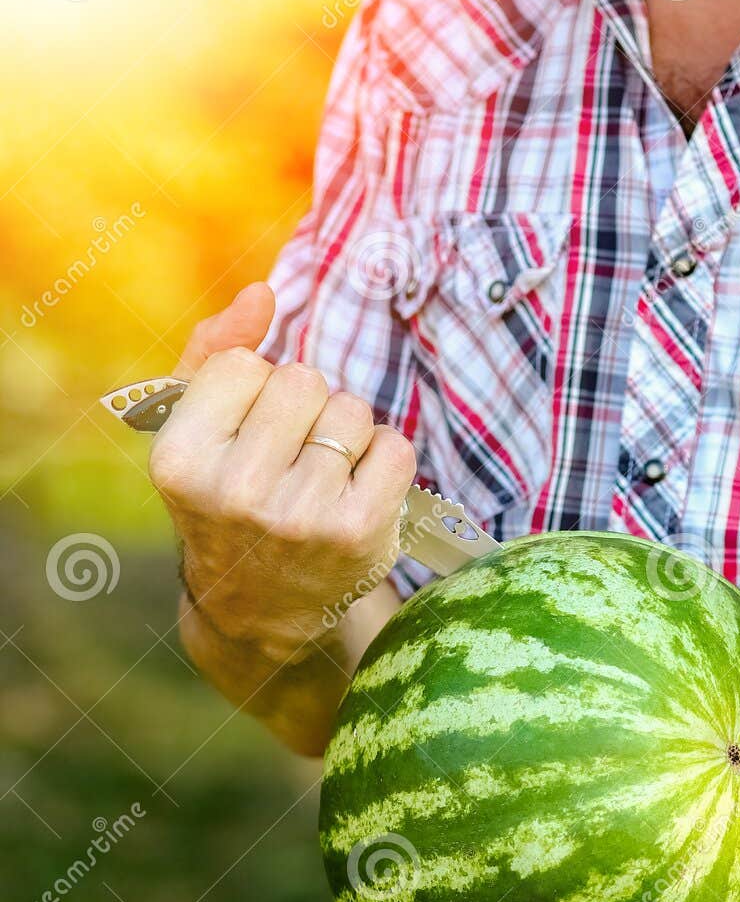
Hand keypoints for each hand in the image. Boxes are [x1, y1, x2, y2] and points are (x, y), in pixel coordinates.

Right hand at [150, 283, 415, 658]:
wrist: (259, 607)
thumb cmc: (228, 499)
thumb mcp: (197, 432)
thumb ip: (215, 352)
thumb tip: (262, 294)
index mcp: (182, 461)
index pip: (245, 364)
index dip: (255, 386)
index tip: (247, 430)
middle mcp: (236, 493)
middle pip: (303, 381)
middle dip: (305, 405)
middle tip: (290, 453)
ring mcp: (301, 517)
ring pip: (352, 411)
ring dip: (346, 432)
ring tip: (322, 474)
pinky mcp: (359, 534)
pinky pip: (395, 447)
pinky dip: (384, 458)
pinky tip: (357, 488)